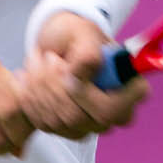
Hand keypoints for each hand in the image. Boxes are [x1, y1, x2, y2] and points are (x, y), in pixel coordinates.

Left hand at [18, 11, 148, 138]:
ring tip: (40, 61)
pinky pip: (44, 123)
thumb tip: (84, 71)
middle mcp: (115, 113)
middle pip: (80, 118)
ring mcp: (91, 125)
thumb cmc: (75, 36)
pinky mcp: (66, 130)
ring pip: (59, 120)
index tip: (68, 70)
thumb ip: (88, 50)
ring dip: (41, 87)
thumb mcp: (83, 32)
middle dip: (56, 85)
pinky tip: (32, 77)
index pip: (117, 109)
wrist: (54, 45)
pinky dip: (32, 97)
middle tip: (50, 58)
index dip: (87, 94)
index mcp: (131, 88)